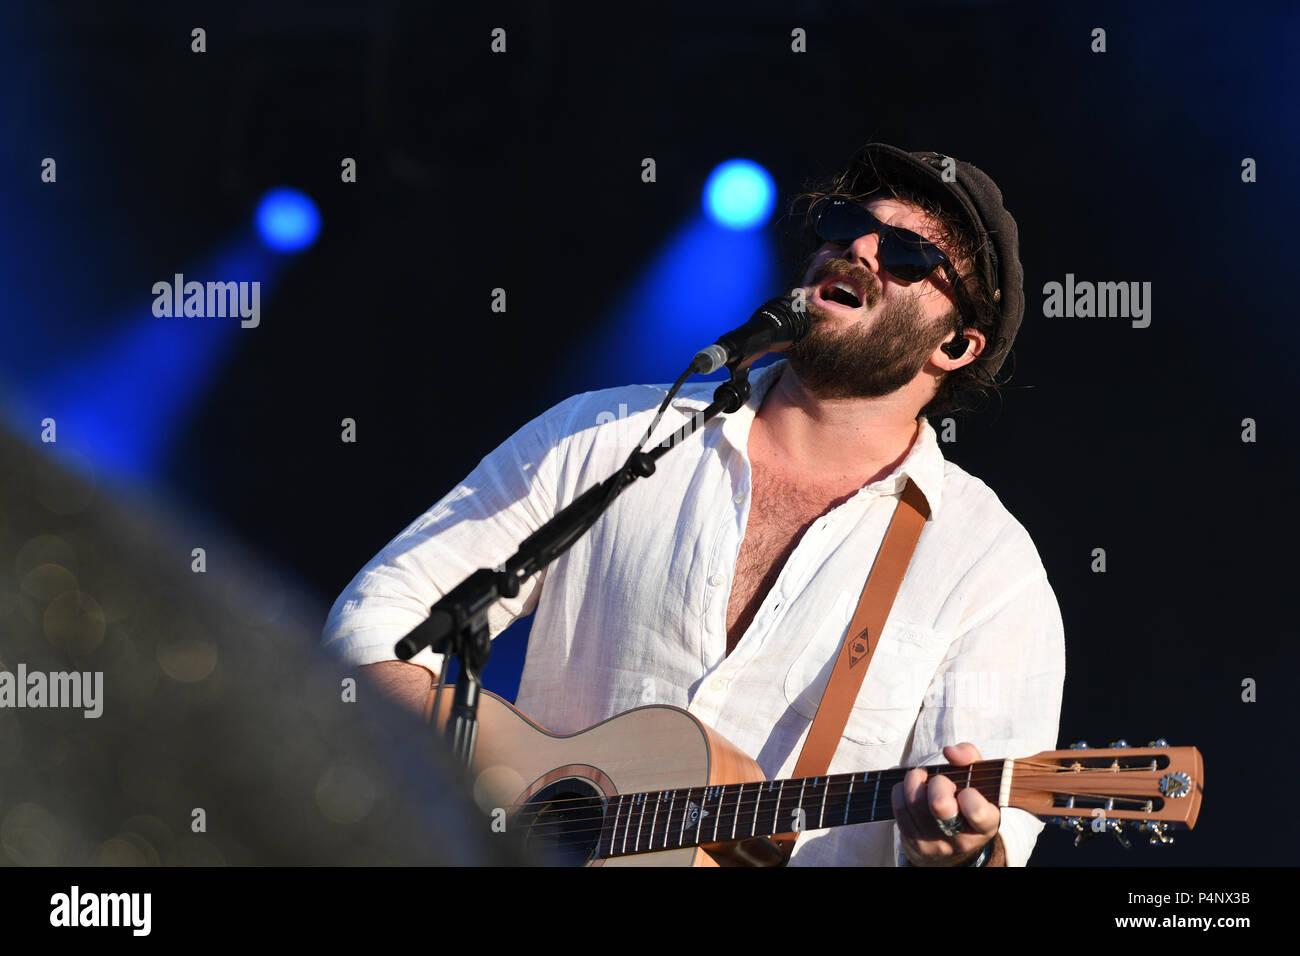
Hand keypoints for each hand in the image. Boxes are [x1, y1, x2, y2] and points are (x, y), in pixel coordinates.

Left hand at [892, 742, 999, 865]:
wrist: (952, 838)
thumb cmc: (967, 800)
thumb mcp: (977, 778)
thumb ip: (969, 756)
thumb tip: (949, 752)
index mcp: (985, 825)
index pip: (977, 812)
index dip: (969, 795)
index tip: (966, 791)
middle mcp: (963, 840)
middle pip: (940, 806)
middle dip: (938, 783)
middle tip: (940, 779)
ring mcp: (937, 845)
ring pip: (916, 804)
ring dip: (914, 780)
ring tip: (921, 775)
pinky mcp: (915, 844)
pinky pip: (900, 809)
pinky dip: (901, 790)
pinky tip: (911, 788)